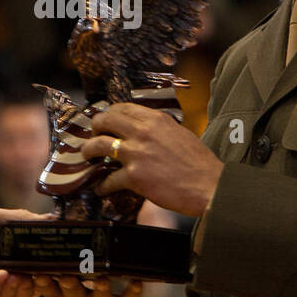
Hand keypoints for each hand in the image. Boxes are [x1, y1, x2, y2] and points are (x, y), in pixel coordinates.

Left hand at [0, 205, 43, 296]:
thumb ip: (21, 221)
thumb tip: (52, 220)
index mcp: (4, 261)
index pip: (31, 276)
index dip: (43, 275)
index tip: (54, 269)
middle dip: (31, 288)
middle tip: (35, 276)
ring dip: (15, 292)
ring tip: (16, 275)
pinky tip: (1, 275)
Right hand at [35, 275, 145, 296]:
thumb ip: (56, 285)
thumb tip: (38, 261)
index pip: (53, 293)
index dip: (45, 285)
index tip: (38, 275)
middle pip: (75, 296)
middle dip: (70, 286)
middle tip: (66, 277)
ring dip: (101, 289)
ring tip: (101, 280)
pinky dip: (133, 292)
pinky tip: (137, 283)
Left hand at [81, 103, 223, 216]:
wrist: (209, 186)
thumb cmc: (200, 163)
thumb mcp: (180, 134)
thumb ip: (159, 130)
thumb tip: (145, 132)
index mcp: (156, 119)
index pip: (122, 108)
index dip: (110, 114)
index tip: (106, 122)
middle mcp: (143, 132)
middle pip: (104, 120)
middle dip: (95, 128)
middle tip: (94, 136)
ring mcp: (136, 153)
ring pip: (97, 145)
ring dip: (89, 151)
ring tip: (87, 156)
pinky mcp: (134, 176)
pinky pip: (108, 179)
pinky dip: (102, 185)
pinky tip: (101, 188)